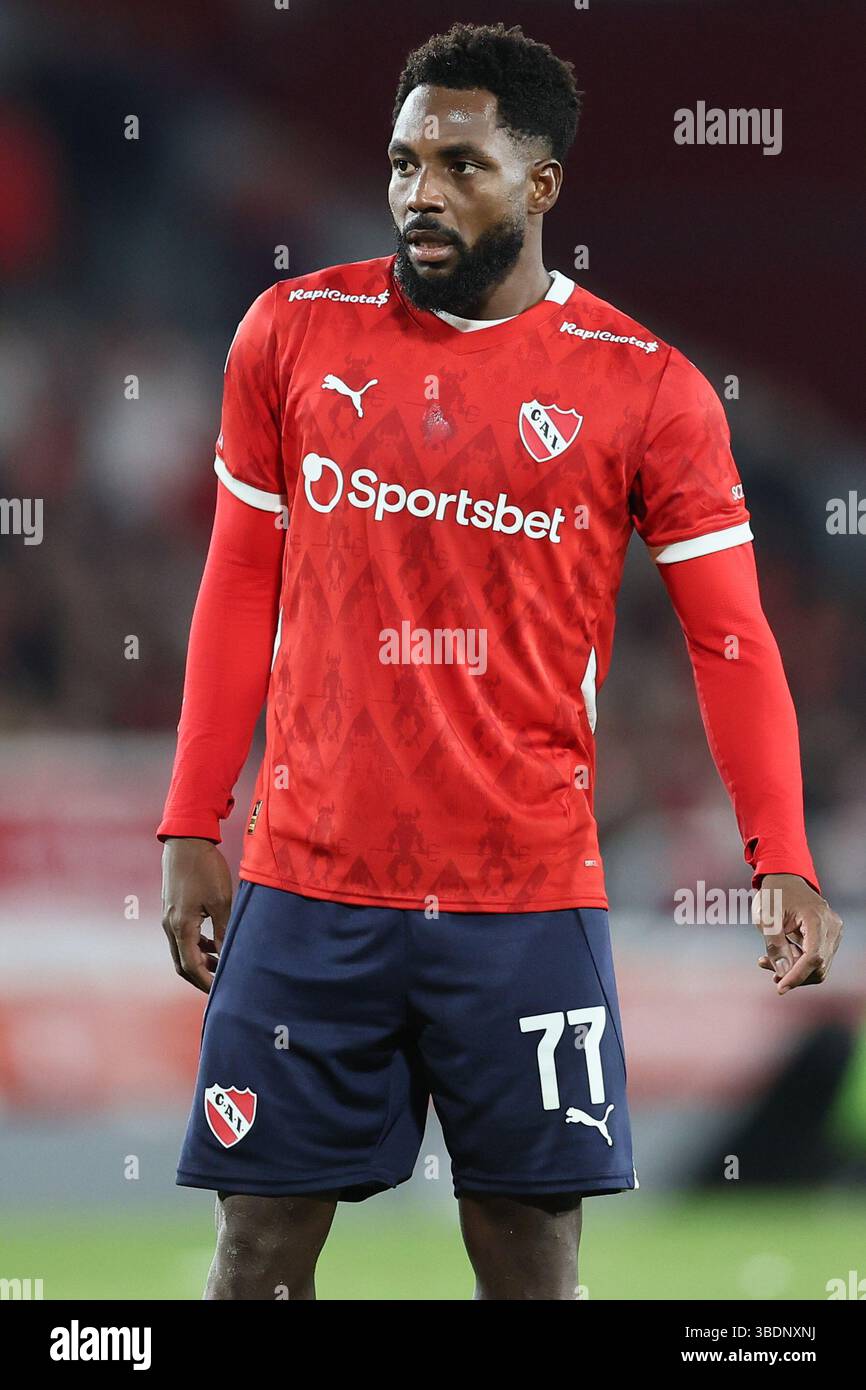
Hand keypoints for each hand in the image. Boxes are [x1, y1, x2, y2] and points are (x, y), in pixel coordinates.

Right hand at [161, 837, 232, 991]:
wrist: (185, 841)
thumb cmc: (205, 868)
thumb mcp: (221, 901)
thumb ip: (223, 931)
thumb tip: (227, 955)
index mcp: (181, 926)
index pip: (191, 966)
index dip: (205, 982)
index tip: (220, 991)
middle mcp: (170, 925)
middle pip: (182, 963)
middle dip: (200, 977)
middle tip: (220, 984)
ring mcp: (169, 918)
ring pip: (181, 950)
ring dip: (199, 961)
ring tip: (220, 964)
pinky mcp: (172, 910)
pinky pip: (181, 937)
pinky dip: (196, 946)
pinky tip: (213, 943)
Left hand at [752, 873, 842, 995]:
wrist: (785, 878)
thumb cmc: (775, 894)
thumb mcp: (767, 918)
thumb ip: (775, 946)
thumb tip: (782, 974)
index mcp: (817, 919)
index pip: (814, 957)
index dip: (797, 976)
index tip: (780, 988)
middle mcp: (831, 927)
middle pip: (818, 966)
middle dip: (793, 973)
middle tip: (765, 966)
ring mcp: (833, 932)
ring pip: (818, 966)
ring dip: (794, 969)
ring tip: (767, 961)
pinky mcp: (828, 936)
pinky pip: (816, 958)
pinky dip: (798, 962)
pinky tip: (779, 956)